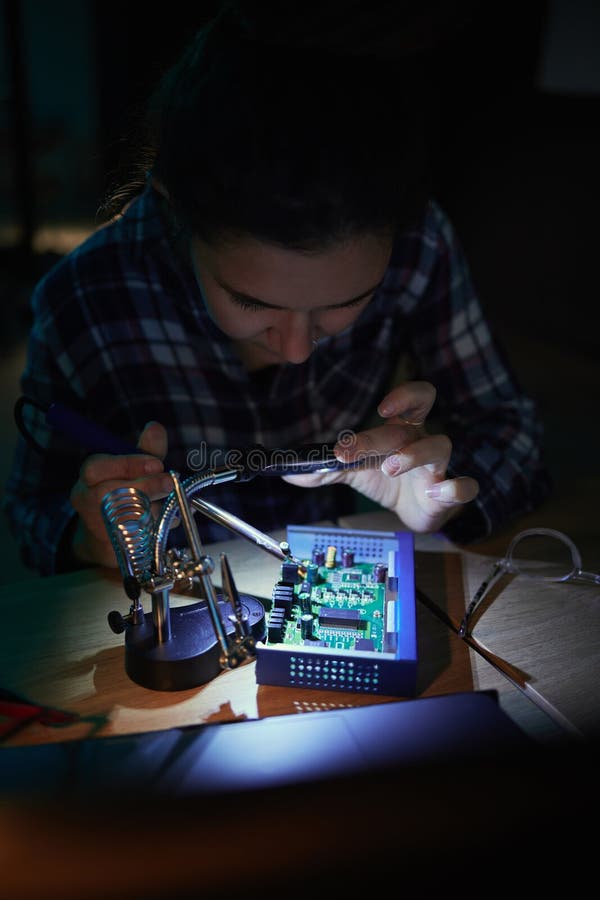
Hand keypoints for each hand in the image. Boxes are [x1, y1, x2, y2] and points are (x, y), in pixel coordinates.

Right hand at [68, 422, 172, 567]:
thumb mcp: (136, 467)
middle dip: (146, 485)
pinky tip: (168, 517)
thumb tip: (155, 427)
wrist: (114, 532)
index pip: (96, 467)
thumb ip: (146, 449)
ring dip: (153, 506)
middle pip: (109, 492)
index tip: (157, 463)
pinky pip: (137, 534)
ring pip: (123, 514)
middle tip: (170, 482)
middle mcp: (86, 498)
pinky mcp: (112, 543)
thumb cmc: (125, 490)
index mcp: (90, 475)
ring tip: (169, 499)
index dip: (127, 464)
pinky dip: (157, 524)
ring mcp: (97, 523)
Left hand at [283, 381, 478, 533]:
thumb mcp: (357, 470)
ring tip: (390, 468)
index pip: (415, 399)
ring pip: (440, 447)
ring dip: (415, 455)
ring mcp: (439, 467)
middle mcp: (423, 442)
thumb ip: (326, 469)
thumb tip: (288, 474)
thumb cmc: (389, 480)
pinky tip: (438, 492)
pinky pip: (464, 486)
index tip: (380, 408)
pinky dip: (455, 488)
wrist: (416, 511)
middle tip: (353, 451)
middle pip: (412, 426)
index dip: (404, 397)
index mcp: (403, 431)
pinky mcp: (450, 495)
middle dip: (382, 436)